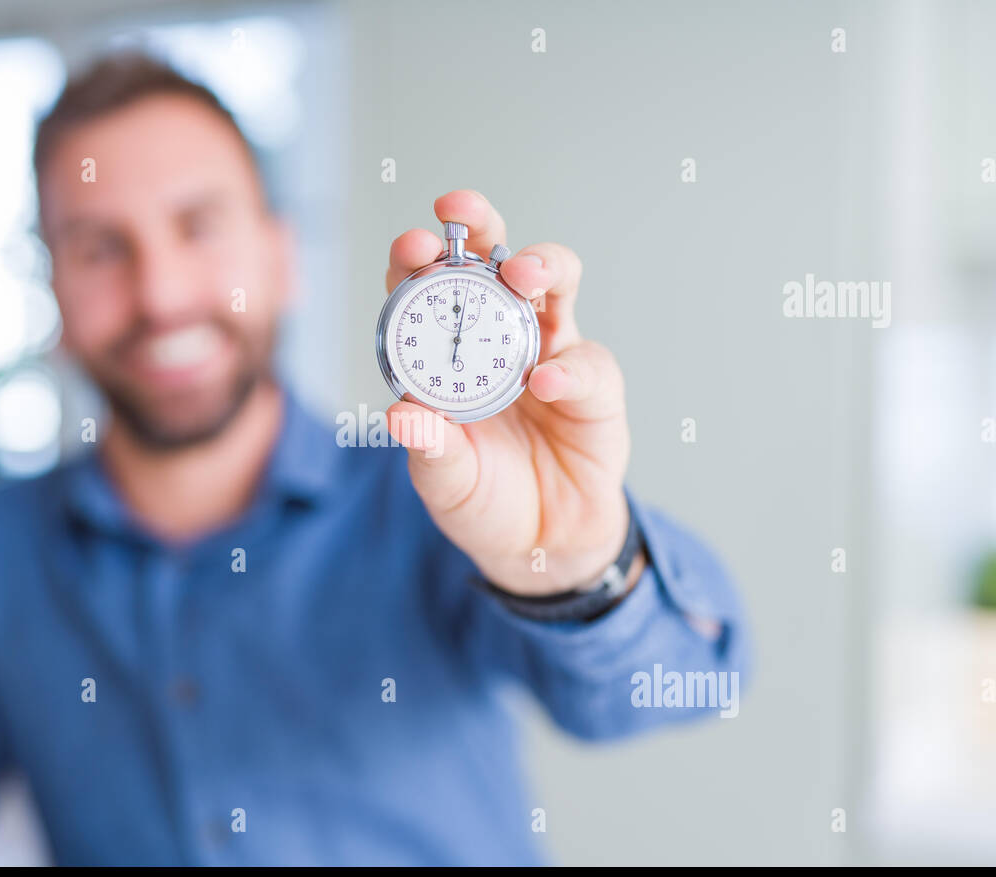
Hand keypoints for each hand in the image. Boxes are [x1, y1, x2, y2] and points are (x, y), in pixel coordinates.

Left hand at [384, 189, 635, 596]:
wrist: (544, 545)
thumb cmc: (485, 501)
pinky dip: (568, 369)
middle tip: (463, 213)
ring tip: (522, 274)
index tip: (414, 245)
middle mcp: (499, 338)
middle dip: (480, 226)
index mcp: (448, 351)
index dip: (418, 258)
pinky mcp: (594, 387)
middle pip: (494, 260)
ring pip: (555, 285)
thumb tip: (401, 414)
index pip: (428, 288)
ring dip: (540, 266)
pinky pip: (588, 364)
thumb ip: (429, 450)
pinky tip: (546, 383)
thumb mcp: (445, 483)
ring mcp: (551, 353)